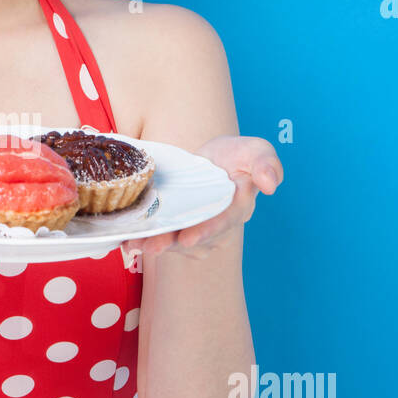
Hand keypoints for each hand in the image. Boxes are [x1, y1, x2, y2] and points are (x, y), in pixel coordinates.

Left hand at [121, 135, 282, 263]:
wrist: (208, 160)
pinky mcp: (172, 228)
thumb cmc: (235, 157)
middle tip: (153, 246)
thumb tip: (272, 184)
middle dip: (171, 243)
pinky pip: (157, 237)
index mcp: (235, 209)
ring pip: (171, 241)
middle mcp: (214, 227)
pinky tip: (125, 241)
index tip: (189, 239)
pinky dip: (140, 240)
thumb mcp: (254, 151)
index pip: (222, 223)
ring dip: (151, 244)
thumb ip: (266, 163)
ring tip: (134, 244)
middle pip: (192, 239)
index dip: (205, 232)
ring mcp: (192, 230)